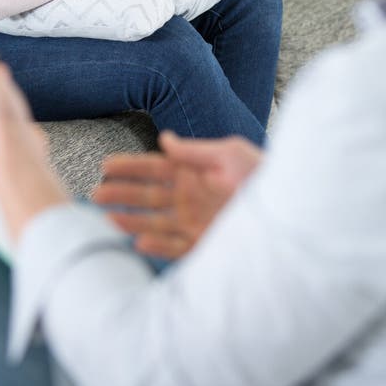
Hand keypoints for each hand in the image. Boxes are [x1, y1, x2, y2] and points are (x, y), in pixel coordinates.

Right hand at [93, 130, 263, 259]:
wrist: (290, 210)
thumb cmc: (262, 175)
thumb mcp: (230, 153)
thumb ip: (195, 150)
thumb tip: (164, 139)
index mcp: (192, 172)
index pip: (153, 168)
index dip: (130, 166)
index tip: (105, 166)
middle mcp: (188, 197)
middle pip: (147, 196)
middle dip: (121, 194)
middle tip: (95, 195)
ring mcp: (194, 222)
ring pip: (154, 222)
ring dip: (131, 220)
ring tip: (108, 219)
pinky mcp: (203, 245)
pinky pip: (174, 246)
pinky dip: (157, 245)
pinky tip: (139, 241)